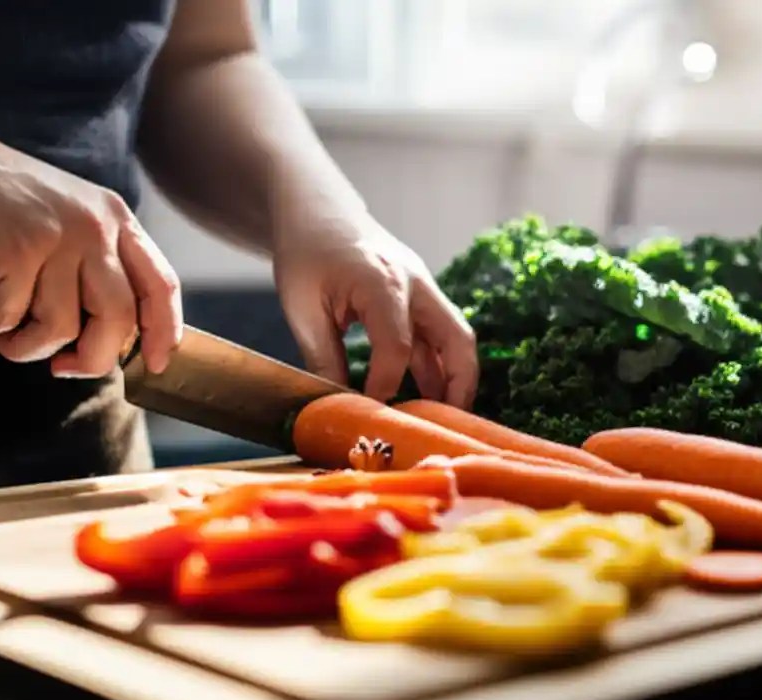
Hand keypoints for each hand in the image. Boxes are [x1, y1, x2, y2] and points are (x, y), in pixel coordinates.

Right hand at [0, 138, 182, 376]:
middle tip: (61, 368)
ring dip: (23, 347)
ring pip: (62, 328)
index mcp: (114, 217)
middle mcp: (95, 225)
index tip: (154, 365)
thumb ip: (91, 264)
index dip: (164, 331)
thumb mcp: (61, 218)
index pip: (160, 284)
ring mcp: (58, 236)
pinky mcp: (16, 249)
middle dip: (92, 360)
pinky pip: (7, 320)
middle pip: (119, 319)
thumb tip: (111, 337)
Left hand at [273, 217, 477, 408]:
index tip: (371, 412)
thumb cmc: (306, 253)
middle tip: (448, 425)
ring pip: (457, 338)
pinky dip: (438, 365)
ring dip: (454, 378)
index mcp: (382, 282)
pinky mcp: (422, 296)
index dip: (385, 385)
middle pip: (457, 339)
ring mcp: (424, 288)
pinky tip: (425, 394)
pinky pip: (440, 334)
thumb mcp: (302, 307)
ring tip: (441, 418)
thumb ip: (323, 357)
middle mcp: (415, 284)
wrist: (319, 212)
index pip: (397, 347)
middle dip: (459, 385)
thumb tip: (339, 405)